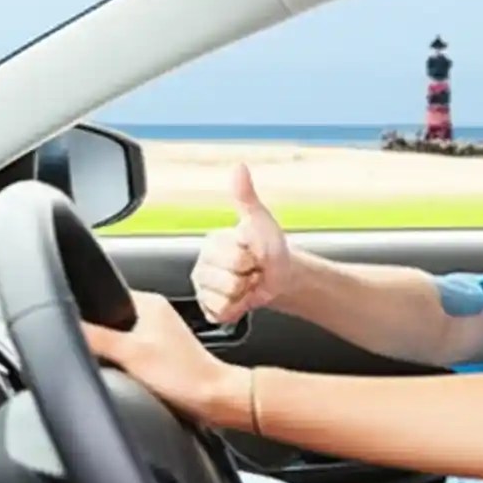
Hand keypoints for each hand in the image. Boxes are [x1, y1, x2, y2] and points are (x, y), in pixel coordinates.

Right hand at [81, 290, 246, 424]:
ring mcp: (157, 334)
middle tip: (91, 351)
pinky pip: (128, 351)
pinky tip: (122, 373)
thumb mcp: (129, 353)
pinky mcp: (159, 354)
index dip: (83, 309)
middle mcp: (154, 314)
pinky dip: (121, 361)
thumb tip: (62, 323)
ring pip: (117, 336)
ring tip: (111, 363)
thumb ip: (94, 337)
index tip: (70, 324)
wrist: (214, 400)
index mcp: (148, 302)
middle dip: (94, 333)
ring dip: (109, 349)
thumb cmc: (183, 377)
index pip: (103, 294)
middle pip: (107, 318)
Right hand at [190, 164, 292, 324]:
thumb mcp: (260, 220)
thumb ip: (246, 196)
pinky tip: (242, 298)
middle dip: (249, 277)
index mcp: (211, 244)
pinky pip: (222, 314)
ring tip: (248, 283)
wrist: (281, 277)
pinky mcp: (209, 309)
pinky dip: (238, 309)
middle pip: (230, 282)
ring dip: (245, 294)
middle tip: (252, 271)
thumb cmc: (270, 248)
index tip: (253, 254)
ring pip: (226, 300)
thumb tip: (239, 168)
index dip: (252, 260)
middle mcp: (202, 267)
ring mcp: (204, 289)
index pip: (235, 260)